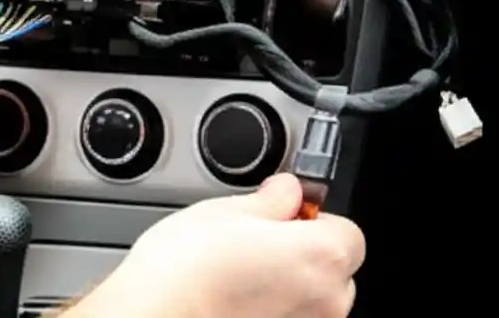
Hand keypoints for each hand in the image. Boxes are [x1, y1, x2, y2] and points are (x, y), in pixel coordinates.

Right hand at [68, 174, 363, 317]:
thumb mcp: (227, 209)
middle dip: (304, 254)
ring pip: (311, 300)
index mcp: (323, 256)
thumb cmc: (185, 270)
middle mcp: (326, 301)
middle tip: (257, 243)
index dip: (313, 220)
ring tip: (239, 274)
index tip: (284, 215)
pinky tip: (236, 300)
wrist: (153, 316)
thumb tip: (287, 192)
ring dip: (288, 286)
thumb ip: (272, 199)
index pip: (345, 230)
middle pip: (334, 270)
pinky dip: (272, 311)